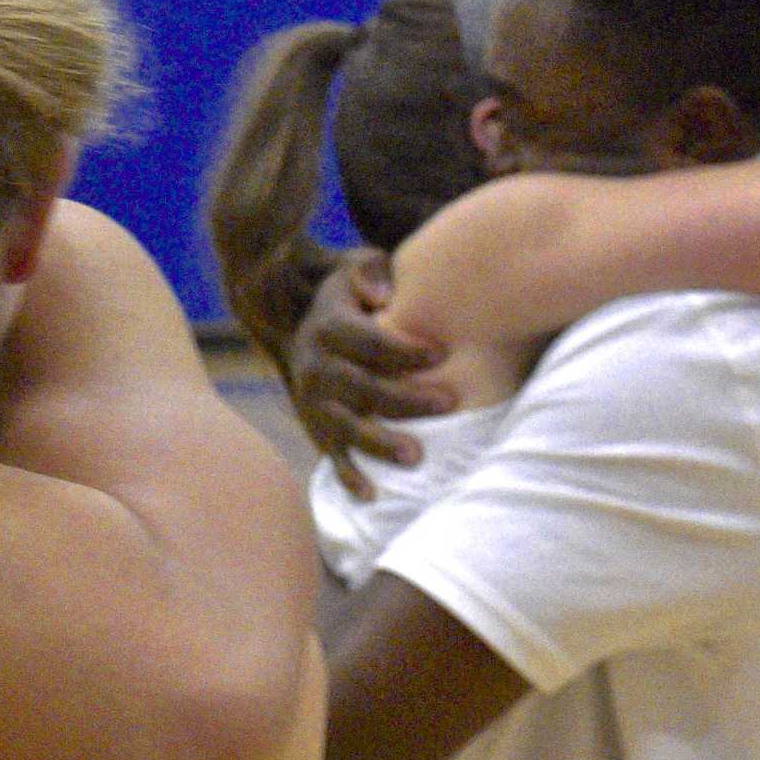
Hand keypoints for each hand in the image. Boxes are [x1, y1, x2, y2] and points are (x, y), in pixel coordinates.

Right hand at [284, 250, 450, 497]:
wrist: (310, 319)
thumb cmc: (356, 293)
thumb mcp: (357, 265)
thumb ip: (371, 271)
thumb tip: (382, 297)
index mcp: (326, 326)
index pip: (366, 340)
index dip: (403, 349)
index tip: (442, 353)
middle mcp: (313, 365)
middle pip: (357, 386)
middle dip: (402, 397)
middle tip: (449, 401)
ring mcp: (312, 401)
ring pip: (342, 426)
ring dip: (377, 442)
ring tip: (416, 456)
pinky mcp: (315, 426)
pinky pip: (330, 454)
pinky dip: (348, 476)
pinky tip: (372, 495)